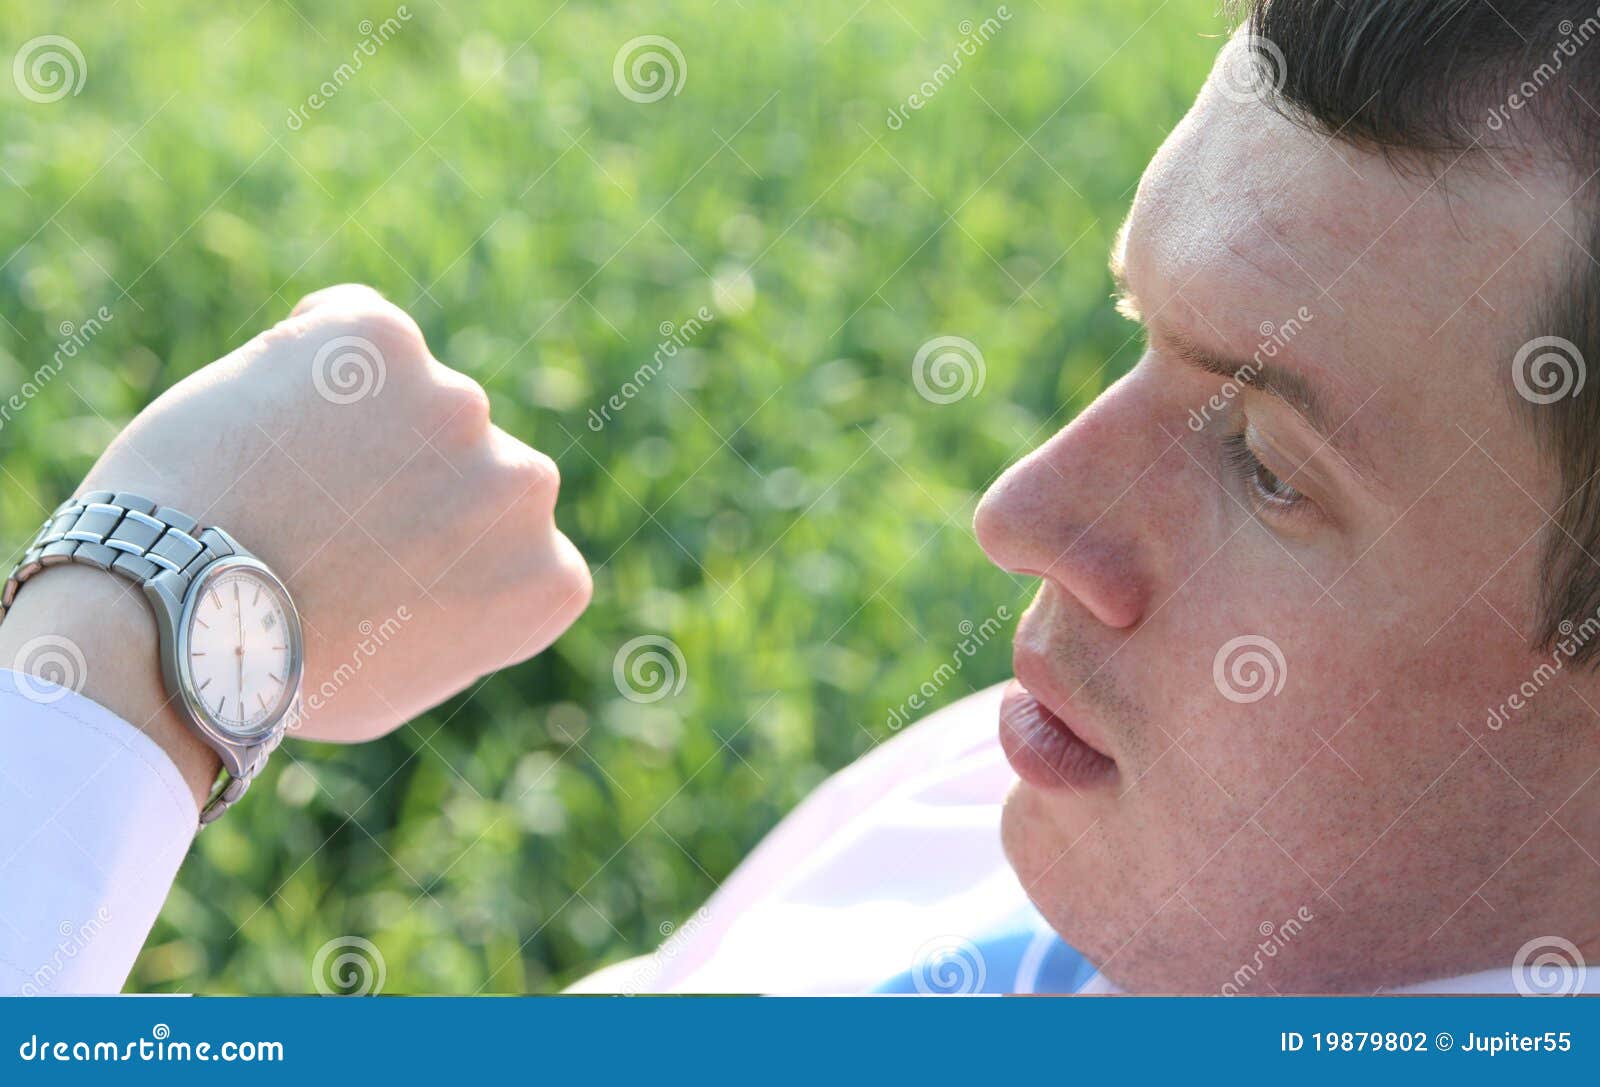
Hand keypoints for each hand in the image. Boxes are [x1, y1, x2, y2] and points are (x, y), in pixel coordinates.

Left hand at [1, 284, 591, 799]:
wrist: (181, 611)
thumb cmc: (280, 671)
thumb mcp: (405, 675)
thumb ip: (458, 606)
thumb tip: (449, 563)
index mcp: (549, 578)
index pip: (516, 549)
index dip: (439, 562)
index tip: (376, 583)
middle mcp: (527, 485)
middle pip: (470, 468)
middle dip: (410, 485)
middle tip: (318, 526)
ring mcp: (459, 405)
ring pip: (413, 400)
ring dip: (358, 425)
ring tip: (272, 482)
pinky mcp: (385, 341)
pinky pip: (353, 327)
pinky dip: (309, 356)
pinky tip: (260, 416)